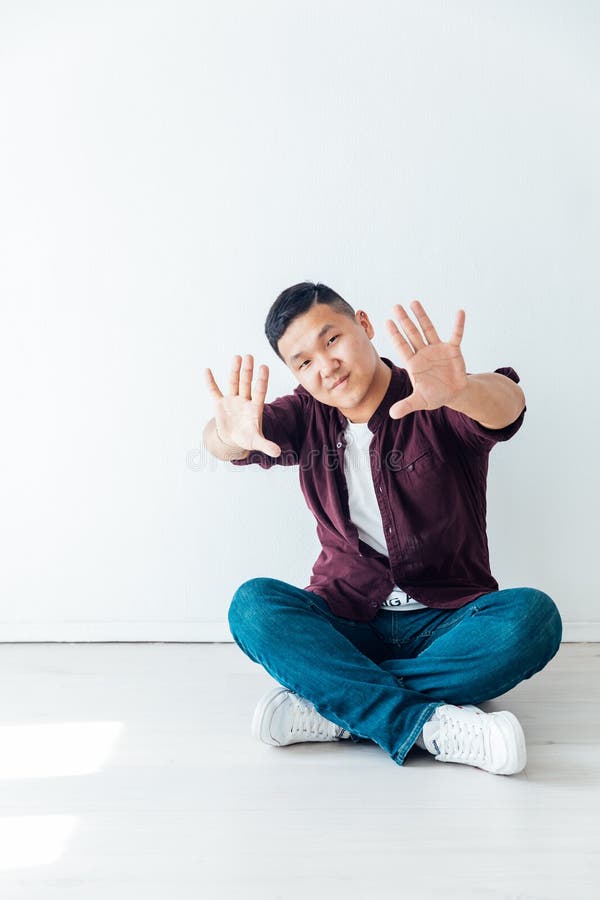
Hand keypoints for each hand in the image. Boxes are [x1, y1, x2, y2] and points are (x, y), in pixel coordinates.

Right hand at [204, 355, 281, 456]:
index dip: (262, 380)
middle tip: (249, 356)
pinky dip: (210, 382)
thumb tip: (278, 453)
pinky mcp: (220, 404)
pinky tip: (207, 371)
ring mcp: (232, 400)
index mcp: (255, 408)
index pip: (260, 391)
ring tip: (237, 357)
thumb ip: (266, 445)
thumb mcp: (256, 442)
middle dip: (247, 371)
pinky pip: (214, 391)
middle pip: (246, 383)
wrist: (233, 439)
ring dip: (234, 371)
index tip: (264, 367)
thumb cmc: (247, 438)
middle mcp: (244, 401)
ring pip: (233, 383)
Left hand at [385, 300, 467, 418]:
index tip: (387, 322)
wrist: (453, 394)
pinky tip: (459, 312)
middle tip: (395, 306)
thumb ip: (406, 405)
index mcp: (413, 364)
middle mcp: (423, 353)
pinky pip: (456, 335)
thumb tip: (391, 414)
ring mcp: (437, 349)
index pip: (402, 347)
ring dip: (422, 316)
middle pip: (412, 334)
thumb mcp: (420, 401)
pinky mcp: (452, 350)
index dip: (395, 335)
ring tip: (414, 302)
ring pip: (428, 329)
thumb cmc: (434, 396)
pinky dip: (458, 325)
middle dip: (404, 321)